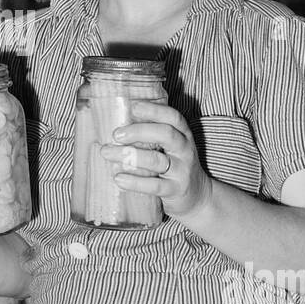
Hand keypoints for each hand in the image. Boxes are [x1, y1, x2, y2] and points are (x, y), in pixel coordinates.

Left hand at [99, 100, 212, 219]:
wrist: (197, 196)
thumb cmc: (174, 165)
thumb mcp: (170, 146)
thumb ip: (151, 135)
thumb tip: (116, 121)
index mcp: (183, 134)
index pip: (173, 117)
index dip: (154, 110)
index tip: (133, 106)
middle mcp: (185, 150)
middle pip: (165, 134)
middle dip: (139, 131)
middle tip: (116, 134)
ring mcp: (181, 171)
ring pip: (156, 160)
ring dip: (129, 156)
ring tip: (107, 153)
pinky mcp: (175, 190)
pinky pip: (155, 186)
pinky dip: (135, 182)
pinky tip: (119, 179)